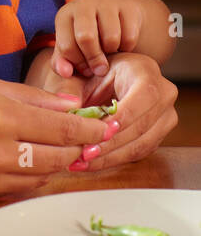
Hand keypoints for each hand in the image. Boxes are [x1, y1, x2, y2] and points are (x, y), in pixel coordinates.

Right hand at [0, 70, 111, 202]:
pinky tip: (29, 162)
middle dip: (78, 151)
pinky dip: (28, 177)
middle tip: (90, 140)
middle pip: (57, 160)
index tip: (106, 126)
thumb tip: (68, 104)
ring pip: (38, 178)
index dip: (90, 130)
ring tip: (61, 150)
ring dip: (55, 165)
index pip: (62, 131)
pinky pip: (14, 189)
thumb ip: (28, 97)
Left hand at [52, 0, 142, 78]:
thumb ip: (62, 62)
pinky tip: (122, 43)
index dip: (78, 64)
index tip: (86, 71)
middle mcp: (83, 5)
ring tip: (110, 50)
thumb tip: (65, 72)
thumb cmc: (89, 38)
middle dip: (94, 59)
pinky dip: (127, 47)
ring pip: (111, 38)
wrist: (117, 16)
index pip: (66, 46)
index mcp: (64, 16)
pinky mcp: (127, 7)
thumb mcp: (72, 48)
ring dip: (113, 52)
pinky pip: (129, 37)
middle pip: (86, 38)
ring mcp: (105, 3)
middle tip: (101, 69)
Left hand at [63, 52, 177, 174]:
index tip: (96, 134)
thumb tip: (69, 114)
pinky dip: (114, 159)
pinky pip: (138, 153)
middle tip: (83, 155)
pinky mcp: (159, 136)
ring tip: (82, 163)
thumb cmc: (99, 72)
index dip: (119, 121)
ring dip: (110, 157)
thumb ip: (76, 91)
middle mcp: (163, 96)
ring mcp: (165, 118)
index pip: (138, 101)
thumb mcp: (87, 74)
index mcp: (146, 74)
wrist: (117, 76)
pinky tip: (92, 163)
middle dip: (110, 144)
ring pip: (140, 145)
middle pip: (140, 127)